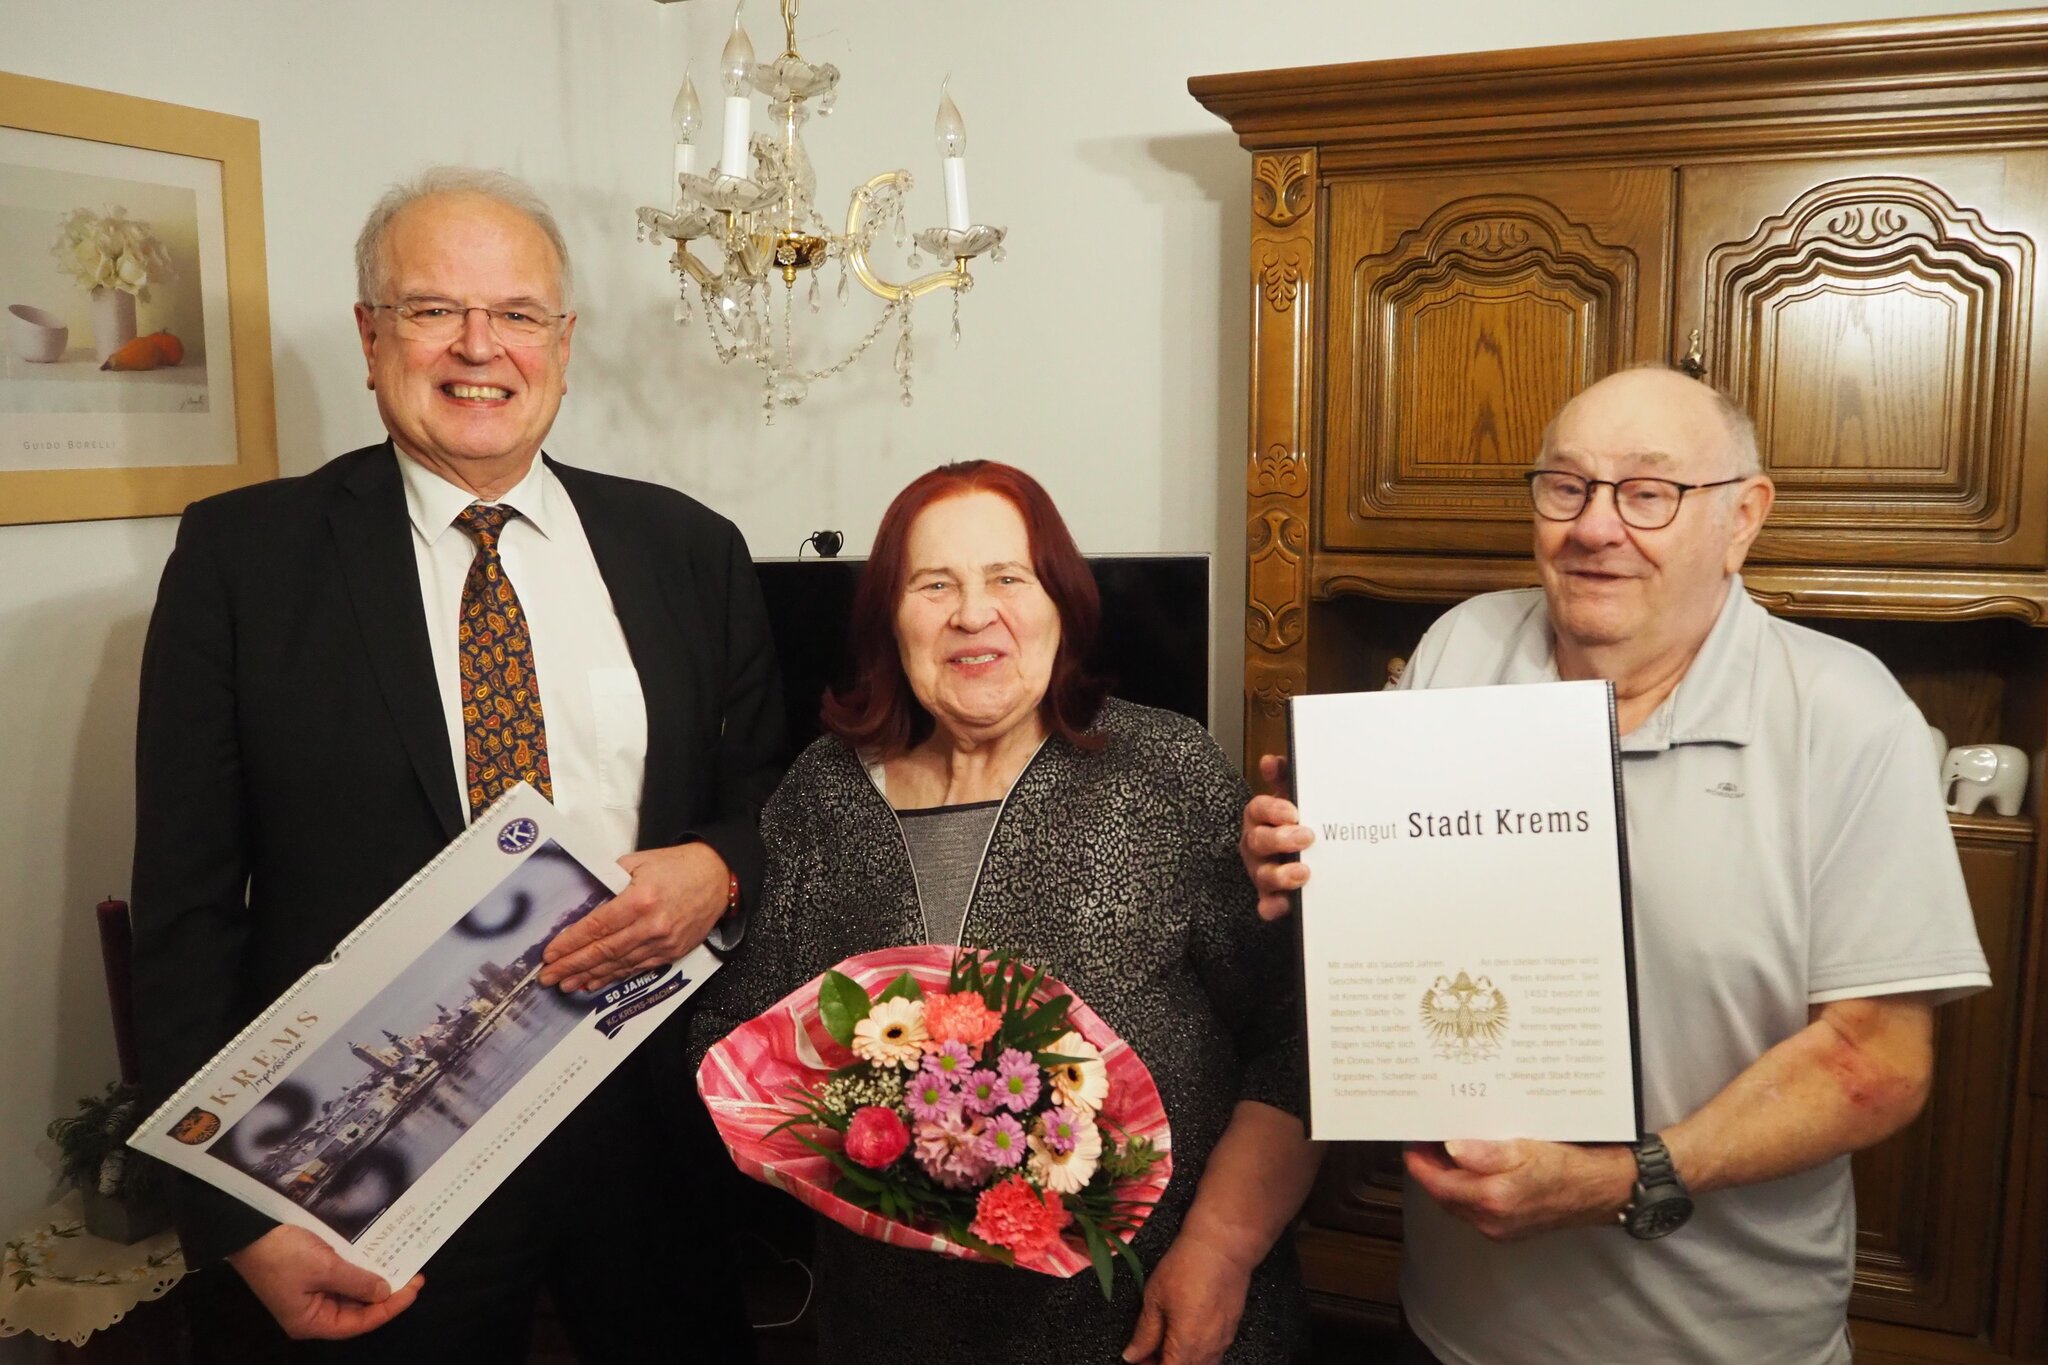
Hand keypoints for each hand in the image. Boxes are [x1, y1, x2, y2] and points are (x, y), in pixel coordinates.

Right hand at [227, 1225, 421, 1339]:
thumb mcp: (324, 1268)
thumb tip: (385, 1291)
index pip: (359, 1323)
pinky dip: (362, 1269)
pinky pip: (343, 1277)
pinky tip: (380, 1258)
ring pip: (352, 1293)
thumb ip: (357, 1281)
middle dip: (387, 1294)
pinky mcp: (311, 1275)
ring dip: (376, 1280)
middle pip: (357, 1310)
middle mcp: (312, 1312)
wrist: (249, 1229)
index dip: (389, 1308)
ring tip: (403, 1266)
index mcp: (310, 1321)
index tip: (414, 1289)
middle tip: (415, 1275)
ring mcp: (311, 1293)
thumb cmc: (282, 1254)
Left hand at [539, 842, 728, 991]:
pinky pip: (637, 968)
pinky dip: (614, 977)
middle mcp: (652, 925)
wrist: (719, 877)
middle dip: (572, 965)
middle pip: (604, 951)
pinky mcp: (672, 953)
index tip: (550, 953)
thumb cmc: (678, 866)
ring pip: (619, 964)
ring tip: (565, 984)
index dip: (571, 942)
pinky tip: (595, 981)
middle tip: (548, 976)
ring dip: (589, 976)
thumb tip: (584, 899)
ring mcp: (663, 942)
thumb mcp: (639, 862)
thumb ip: (610, 879)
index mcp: (641, 899)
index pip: (597, 926)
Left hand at [1121, 1235, 1253, 1364]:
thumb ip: (1144, 1333)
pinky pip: (1211, 1353)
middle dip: (1162, 1363)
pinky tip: (1183, 1331)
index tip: (1138, 1359)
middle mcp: (1208, 1351)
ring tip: (1164, 1339)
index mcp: (1186, 1347)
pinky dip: (1194, 1350)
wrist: (1222, 1246)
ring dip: (1179, 1359)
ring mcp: (1222, 1342)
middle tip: (1146, 1350)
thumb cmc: (1189, 1267)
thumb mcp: (1155, 1299)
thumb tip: (1133, 1354)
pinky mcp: (1231, 1330)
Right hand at [1239, 754, 1312, 919]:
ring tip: (1303, 872)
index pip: (1258, 809)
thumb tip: (1272, 761)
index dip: (1273, 810)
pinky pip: (1267, 904)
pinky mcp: (1271, 897)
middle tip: (1306, 837)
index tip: (1294, 812)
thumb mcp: (1293, 798)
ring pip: (1262, 874)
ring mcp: (1261, 871)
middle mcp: (1257, 844)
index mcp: (1261, 819)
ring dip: (1280, 874)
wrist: (1313, 861)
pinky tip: (1284, 906)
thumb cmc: (1298, 825)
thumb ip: (1286, 778)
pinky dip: (1273, 906)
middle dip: (1280, 839)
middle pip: (1258, 841)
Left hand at [1402, 1138, 1634, 1241]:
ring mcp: (1500, 1228)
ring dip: (1447, 1179)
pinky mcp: (1509, 1228)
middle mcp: (1492, 1221)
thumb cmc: (1570, 1166)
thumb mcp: (1528, 1149)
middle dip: (1430, 1170)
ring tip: (1443, 1149)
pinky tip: (1470, 1168)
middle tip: (1425, 1140)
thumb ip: (1487, 1152)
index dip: (1420, 1163)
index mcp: (1493, 1200)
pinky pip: (1475, 1209)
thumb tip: (1451, 1148)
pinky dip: (1465, 1188)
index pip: (1438, 1185)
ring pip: (1458, 1203)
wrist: (1604, 1190)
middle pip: (1444, 1195)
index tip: (1412, 1142)